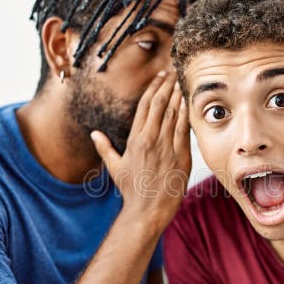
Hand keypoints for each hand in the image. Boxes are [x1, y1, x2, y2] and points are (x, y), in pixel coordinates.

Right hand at [91, 71, 190, 228]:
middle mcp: (150, 140)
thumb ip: (104, 148)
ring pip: (173, 114)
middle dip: (167, 85)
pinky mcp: (181, 157)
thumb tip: (94, 134)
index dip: (153, 88)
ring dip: (178, 95)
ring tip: (181, 81)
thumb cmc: (132, 190)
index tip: (160, 76)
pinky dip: (186, 114)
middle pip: (160, 105)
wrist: (148, 210)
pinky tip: (189, 103)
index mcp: (135, 139)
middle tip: (173, 72)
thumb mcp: (115, 168)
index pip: (144, 106)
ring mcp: (167, 148)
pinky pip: (184, 130)